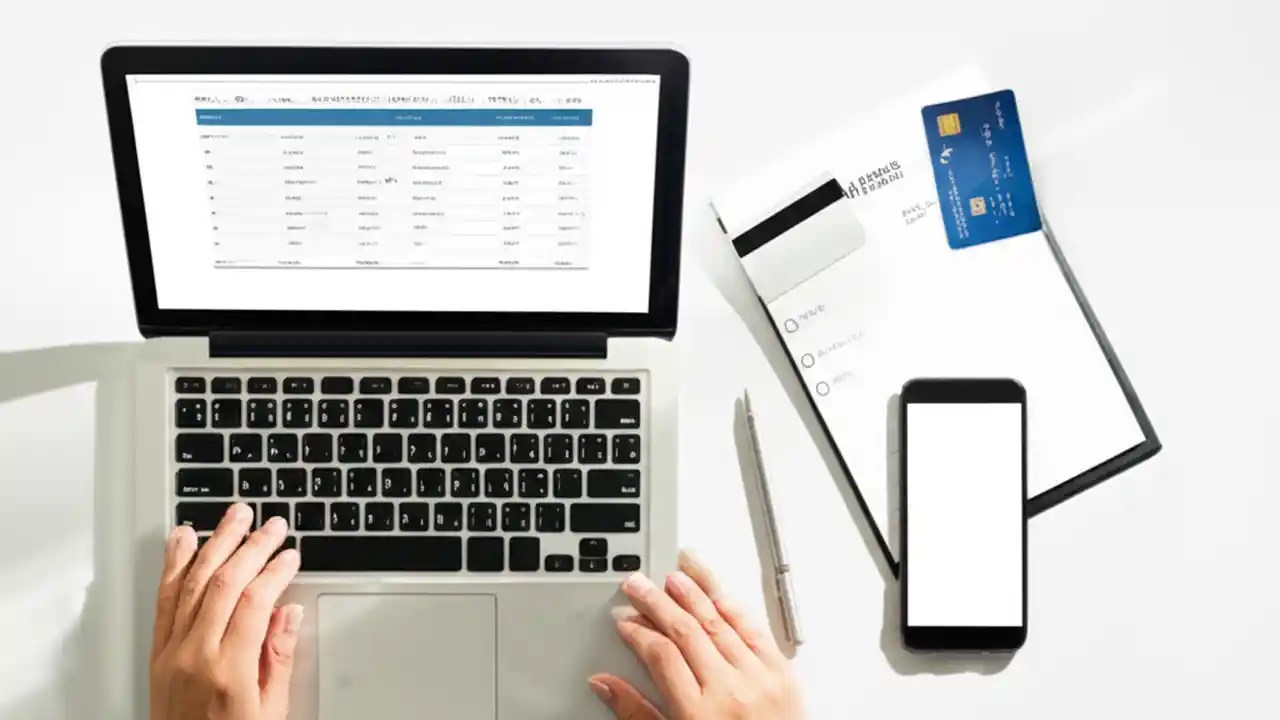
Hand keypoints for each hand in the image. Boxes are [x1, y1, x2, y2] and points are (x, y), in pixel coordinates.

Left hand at [150, 503, 302, 719]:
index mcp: (228, 671)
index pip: (254, 603)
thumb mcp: (271, 711)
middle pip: (222, 584)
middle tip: (271, 525)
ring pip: (191, 583)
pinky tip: (182, 541)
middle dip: (250, 547)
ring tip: (233, 517)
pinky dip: (174, 565)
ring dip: (215, 543)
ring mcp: (171, 652)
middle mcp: (194, 655)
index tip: (291, 555)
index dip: (275, 572)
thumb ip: (278, 658)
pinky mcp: (157, 653)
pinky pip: (164, 599)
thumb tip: (288, 615)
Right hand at [590, 551, 804, 718]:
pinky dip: (733, 608)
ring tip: (672, 576)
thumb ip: (637, 713)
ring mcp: (759, 679)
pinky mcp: (783, 673)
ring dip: (693, 594)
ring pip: (720, 622)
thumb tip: (604, 684)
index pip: (661, 656)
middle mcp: (730, 692)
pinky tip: (716, 593)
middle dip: (656, 602)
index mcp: (699, 715)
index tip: (624, 619)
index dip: (638, 632)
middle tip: (637, 584)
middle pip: (686, 631)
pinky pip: (754, 630)